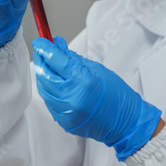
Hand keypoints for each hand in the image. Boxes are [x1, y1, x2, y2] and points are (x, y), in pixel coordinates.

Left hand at [33, 37, 161, 160]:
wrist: (125, 123)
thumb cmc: (117, 96)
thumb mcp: (98, 70)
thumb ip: (75, 59)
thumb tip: (59, 47)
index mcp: (82, 81)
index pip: (56, 60)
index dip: (45, 49)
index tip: (40, 42)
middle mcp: (71, 98)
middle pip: (45, 75)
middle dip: (41, 61)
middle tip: (41, 51)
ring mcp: (65, 111)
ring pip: (43, 89)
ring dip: (43, 75)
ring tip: (47, 66)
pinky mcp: (63, 121)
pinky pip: (49, 101)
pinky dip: (49, 90)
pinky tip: (54, 83)